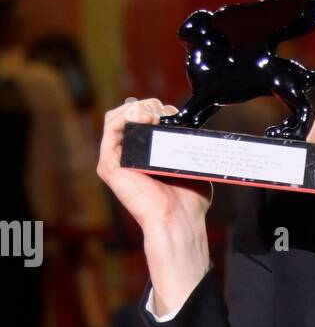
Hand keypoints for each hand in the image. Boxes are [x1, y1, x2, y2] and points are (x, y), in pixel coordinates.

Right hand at [97, 98, 212, 231]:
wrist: (179, 219)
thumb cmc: (188, 202)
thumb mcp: (190, 167)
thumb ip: (186, 150)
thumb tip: (192, 131)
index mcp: (144, 160)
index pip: (141, 125)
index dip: (156, 111)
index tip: (174, 112)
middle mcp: (127, 160)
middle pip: (127, 118)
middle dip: (147, 106)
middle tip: (164, 110)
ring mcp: (115, 162)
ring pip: (115, 119)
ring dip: (135, 108)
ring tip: (154, 111)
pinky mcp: (109, 165)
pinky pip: (110, 129)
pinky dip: (125, 115)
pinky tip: (144, 115)